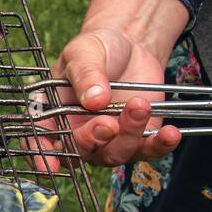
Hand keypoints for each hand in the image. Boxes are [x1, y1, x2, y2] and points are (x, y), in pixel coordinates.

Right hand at [29, 0, 188, 171]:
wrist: (131, 46)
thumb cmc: (98, 48)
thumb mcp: (84, 52)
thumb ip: (86, 74)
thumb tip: (94, 100)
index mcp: (53, 114)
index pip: (41, 140)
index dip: (41, 156)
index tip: (49, 165)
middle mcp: (77, 133)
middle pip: (80, 152)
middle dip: (93, 140)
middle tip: (107, 122)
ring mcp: (108, 140)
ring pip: (114, 155)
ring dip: (128, 136)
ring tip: (140, 105)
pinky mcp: (138, 140)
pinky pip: (147, 152)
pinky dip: (159, 146)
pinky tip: (170, 133)